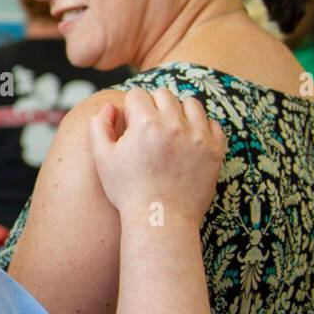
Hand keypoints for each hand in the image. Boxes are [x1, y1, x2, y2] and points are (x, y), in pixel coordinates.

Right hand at [88, 87, 225, 224]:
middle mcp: (174, 125)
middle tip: (148, 125)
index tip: (131, 122)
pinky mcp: (215, 150)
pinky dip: (201, 127)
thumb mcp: (102, 158)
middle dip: (153, 104)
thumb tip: (110, 105)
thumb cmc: (127, 190)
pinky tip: (188, 139)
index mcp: (145, 124)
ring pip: (190, 103)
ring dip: (178, 111)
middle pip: (164, 94)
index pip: (137, 94)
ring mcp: (198, 137)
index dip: (130, 107)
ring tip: (170, 129)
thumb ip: (99, 125)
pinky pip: (212, 124)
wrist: (160, 219)